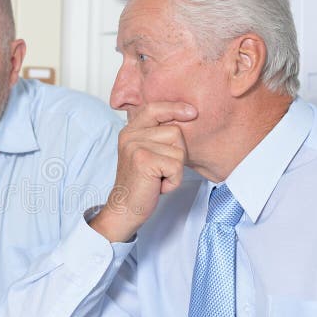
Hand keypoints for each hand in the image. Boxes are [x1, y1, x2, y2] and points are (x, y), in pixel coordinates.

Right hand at [90, 102, 196, 242]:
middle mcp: (130, 136)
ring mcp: (136, 147)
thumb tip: (186, 117)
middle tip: (160, 169)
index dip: (174, 108)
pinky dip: (173, 180)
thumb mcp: (145, 154)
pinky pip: (177, 165)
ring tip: (158, 177)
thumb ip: (156, 136)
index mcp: (129, 131)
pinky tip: (158, 185)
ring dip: (175, 169)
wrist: (125, 209)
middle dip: (177, 153)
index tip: (192, 113)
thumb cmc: (140, 184)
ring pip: (178, 150)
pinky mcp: (144, 160)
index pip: (154, 108)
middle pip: (175, 131)